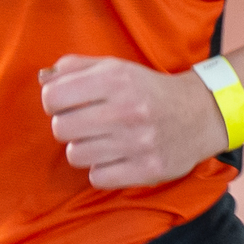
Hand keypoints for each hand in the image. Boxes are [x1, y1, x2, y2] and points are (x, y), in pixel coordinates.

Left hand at [39, 55, 227, 188]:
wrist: (199, 114)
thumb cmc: (147, 89)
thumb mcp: (115, 66)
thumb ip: (75, 67)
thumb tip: (44, 79)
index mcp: (115, 79)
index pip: (53, 96)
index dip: (53, 101)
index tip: (65, 103)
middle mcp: (126, 110)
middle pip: (61, 128)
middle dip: (67, 126)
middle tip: (83, 123)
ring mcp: (137, 142)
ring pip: (76, 155)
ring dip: (83, 149)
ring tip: (100, 140)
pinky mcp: (147, 170)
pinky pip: (97, 177)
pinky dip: (101, 169)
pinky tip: (114, 157)